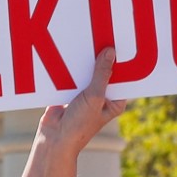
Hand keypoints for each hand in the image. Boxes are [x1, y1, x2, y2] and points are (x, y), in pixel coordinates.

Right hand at [18, 46, 127, 176]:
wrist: (53, 138)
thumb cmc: (79, 125)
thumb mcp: (94, 96)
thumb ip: (102, 74)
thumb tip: (110, 52)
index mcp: (115, 101)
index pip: (122, 77)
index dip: (122, 62)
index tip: (121, 43)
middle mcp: (102, 97)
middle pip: (104, 72)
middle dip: (102, 58)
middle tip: (103, 38)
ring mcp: (85, 94)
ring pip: (87, 72)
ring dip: (85, 62)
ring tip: (87, 42)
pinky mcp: (69, 91)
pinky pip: (72, 75)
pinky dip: (71, 67)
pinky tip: (71, 52)